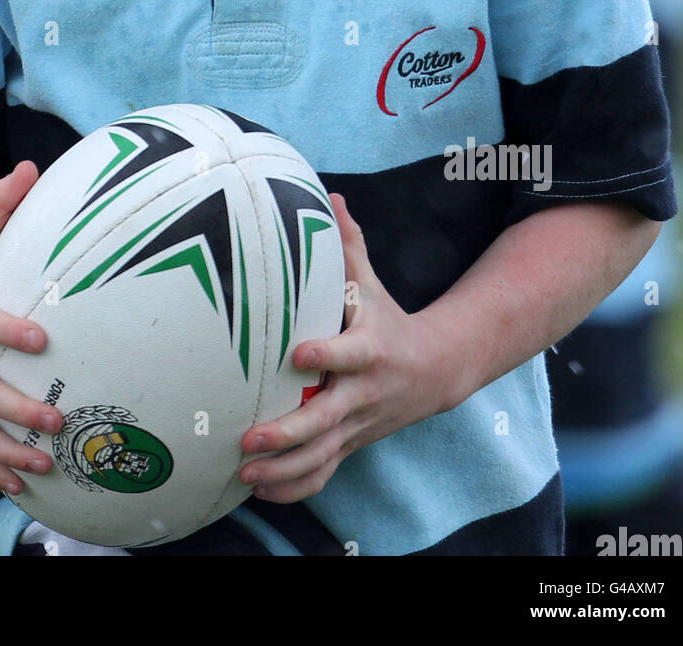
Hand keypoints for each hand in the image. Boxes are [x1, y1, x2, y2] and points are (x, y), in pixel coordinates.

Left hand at [238, 193, 458, 502]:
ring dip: (283, 469)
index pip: (350, 353)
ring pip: (322, 456)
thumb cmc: (387, 318)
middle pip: (327, 419)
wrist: (437, 371)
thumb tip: (330, 193)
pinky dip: (294, 487)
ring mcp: (357, 424)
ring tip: (245, 472)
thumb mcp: (372, 283)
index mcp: (369, 350)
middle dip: (288, 432)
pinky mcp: (351, 444)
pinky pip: (324, 474)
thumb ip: (348, 245)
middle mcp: (363, 393)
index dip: (327, 354)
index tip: (297, 354)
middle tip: (248, 437)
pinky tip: (259, 489)